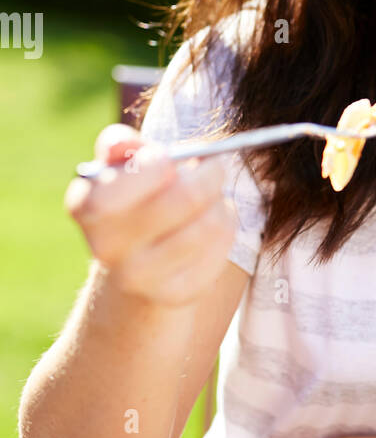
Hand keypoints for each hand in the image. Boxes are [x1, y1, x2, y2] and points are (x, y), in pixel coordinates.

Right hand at [65, 124, 236, 309]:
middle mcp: (106, 248)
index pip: (122, 186)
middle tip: (214, 167)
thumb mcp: (123, 166)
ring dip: (220, 201)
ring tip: (212, 198)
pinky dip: (227, 226)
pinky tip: (211, 224)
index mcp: (87, 207)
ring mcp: (140, 278)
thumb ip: (121, 146)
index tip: (169, 159)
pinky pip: (222, 246)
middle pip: (184, 198)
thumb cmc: (135, 198)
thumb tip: (122, 144)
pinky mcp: (176, 293)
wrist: (137, 263)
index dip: (156, 166)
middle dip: (209, 173)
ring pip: (210, 223)